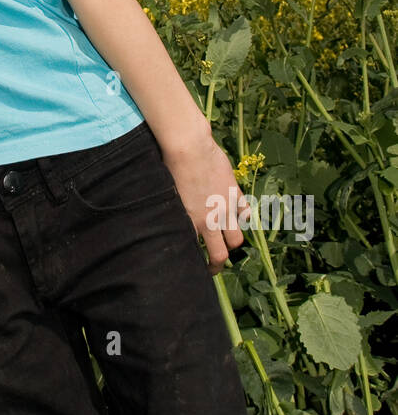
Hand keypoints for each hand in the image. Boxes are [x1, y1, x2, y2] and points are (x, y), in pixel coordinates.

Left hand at [162, 132, 250, 275]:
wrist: (188, 148)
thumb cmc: (171, 168)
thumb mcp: (170, 197)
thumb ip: (178, 214)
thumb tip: (180, 223)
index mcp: (190, 223)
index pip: (197, 253)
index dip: (199, 264)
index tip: (198, 267)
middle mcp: (210, 221)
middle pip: (221, 254)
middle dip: (218, 264)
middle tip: (214, 266)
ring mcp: (225, 208)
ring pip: (237, 239)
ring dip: (232, 243)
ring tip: (226, 241)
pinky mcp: (235, 193)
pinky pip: (246, 213)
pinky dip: (243, 218)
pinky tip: (237, 218)